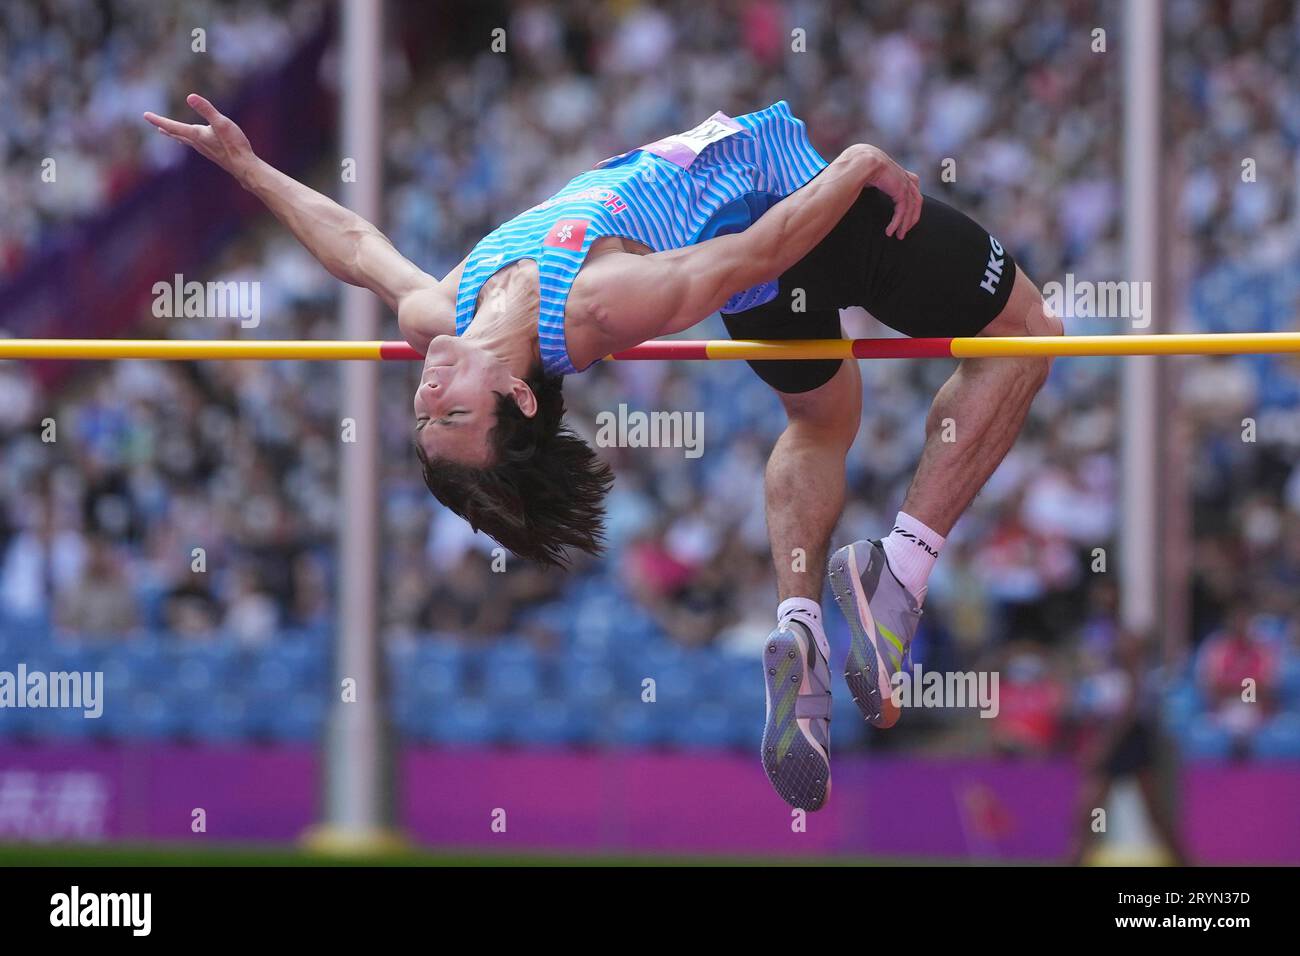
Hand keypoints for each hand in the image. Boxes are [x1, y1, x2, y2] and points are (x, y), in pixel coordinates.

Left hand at [144, 94, 258, 183]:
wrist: (244, 167)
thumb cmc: (234, 145)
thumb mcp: (221, 123)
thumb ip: (206, 109)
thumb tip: (190, 96)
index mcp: (196, 135)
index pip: (173, 126)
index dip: (158, 120)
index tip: (145, 115)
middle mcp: (197, 143)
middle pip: (177, 134)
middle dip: (166, 128)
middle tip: (155, 125)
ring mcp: (205, 149)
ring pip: (186, 140)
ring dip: (176, 135)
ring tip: (169, 133)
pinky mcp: (213, 153)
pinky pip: (196, 145)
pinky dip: (189, 140)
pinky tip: (195, 142)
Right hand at [859, 145, 921, 238]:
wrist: (862, 161)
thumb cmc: (860, 166)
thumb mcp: (869, 174)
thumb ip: (872, 180)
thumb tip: (862, 185)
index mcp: (898, 173)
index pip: (912, 189)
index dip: (910, 203)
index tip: (904, 216)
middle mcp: (905, 178)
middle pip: (916, 200)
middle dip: (911, 217)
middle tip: (904, 230)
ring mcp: (905, 184)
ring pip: (911, 209)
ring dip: (905, 224)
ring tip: (899, 235)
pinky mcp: (901, 192)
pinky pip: (902, 211)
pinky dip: (897, 223)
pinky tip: (890, 231)